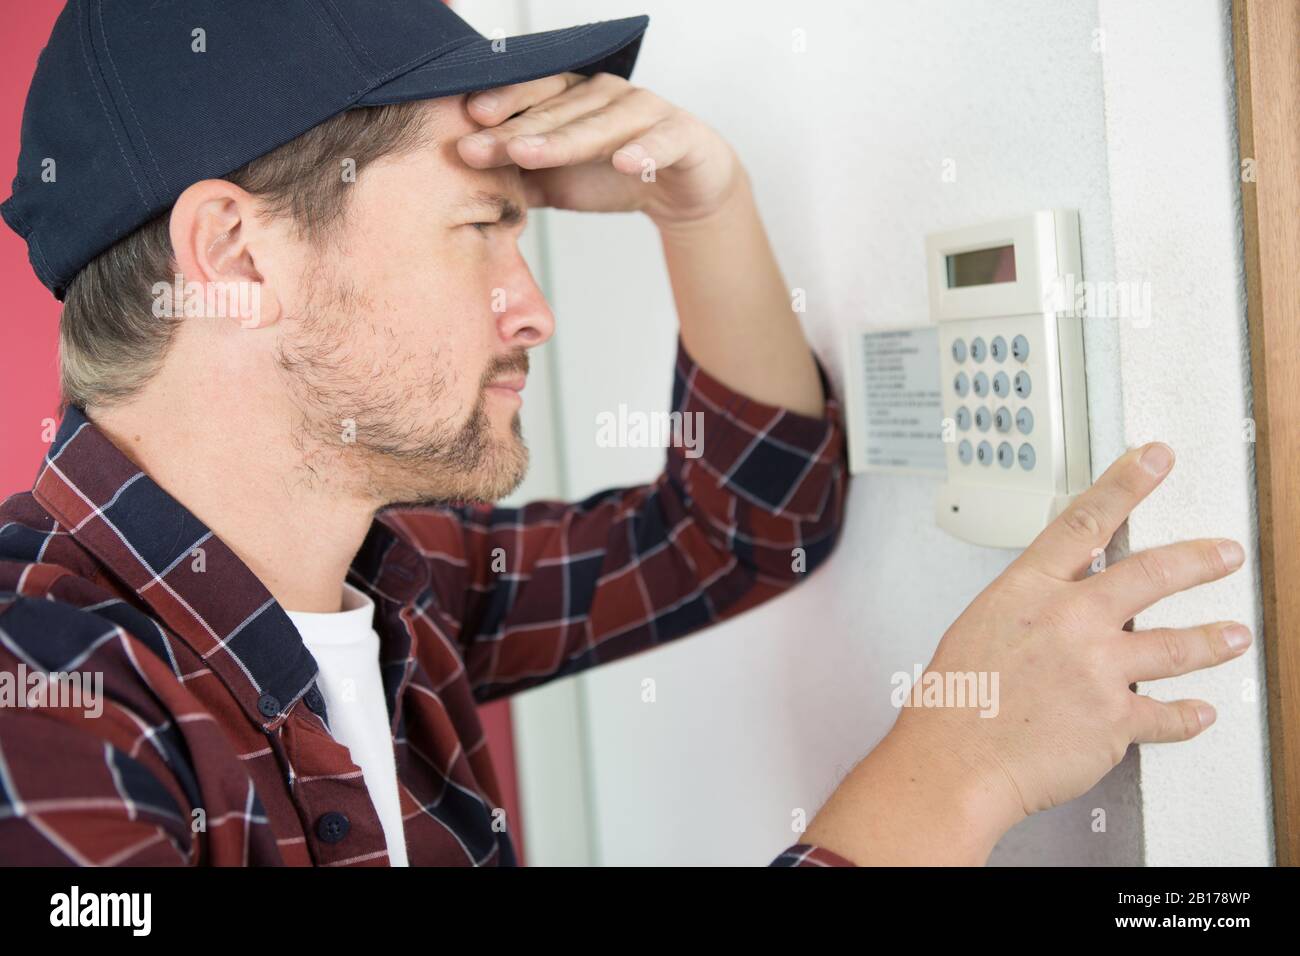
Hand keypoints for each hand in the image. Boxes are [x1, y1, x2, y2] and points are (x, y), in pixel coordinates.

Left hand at [456, 72, 743, 227]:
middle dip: (517, 129)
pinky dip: (644, 150)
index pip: (530, 95)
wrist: (682, 187)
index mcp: (570, 97)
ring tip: (530, 154)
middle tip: (482, 147)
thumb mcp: (555, 183)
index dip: (501, 105)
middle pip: (556, 110)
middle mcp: (604, 94)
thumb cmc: (611, 175)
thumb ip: (516, 180)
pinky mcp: (681, 134)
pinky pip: (661, 140)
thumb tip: (458, 190)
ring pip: (600, 123)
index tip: (467, 121)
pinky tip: (625, 162)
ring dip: (565, 138)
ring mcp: (644, 110)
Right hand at [897, 441, 1248, 827]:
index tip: (1153, 459)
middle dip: (1198, 560)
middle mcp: (1071, 621)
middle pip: (1151, 575)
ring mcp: (1098, 670)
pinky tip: (1200, 713)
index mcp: (1029, 590)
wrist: (954, 759)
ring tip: (1234, 635)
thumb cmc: (955, 701)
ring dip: (1213, 640)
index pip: (1085, 520)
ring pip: (1176, 646)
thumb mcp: (980, 627)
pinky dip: (1187, 717)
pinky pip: (1166, 717)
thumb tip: (1053, 607)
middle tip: (1224, 553)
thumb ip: (1027, 609)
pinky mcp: (1115, 721)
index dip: (1126, 483)